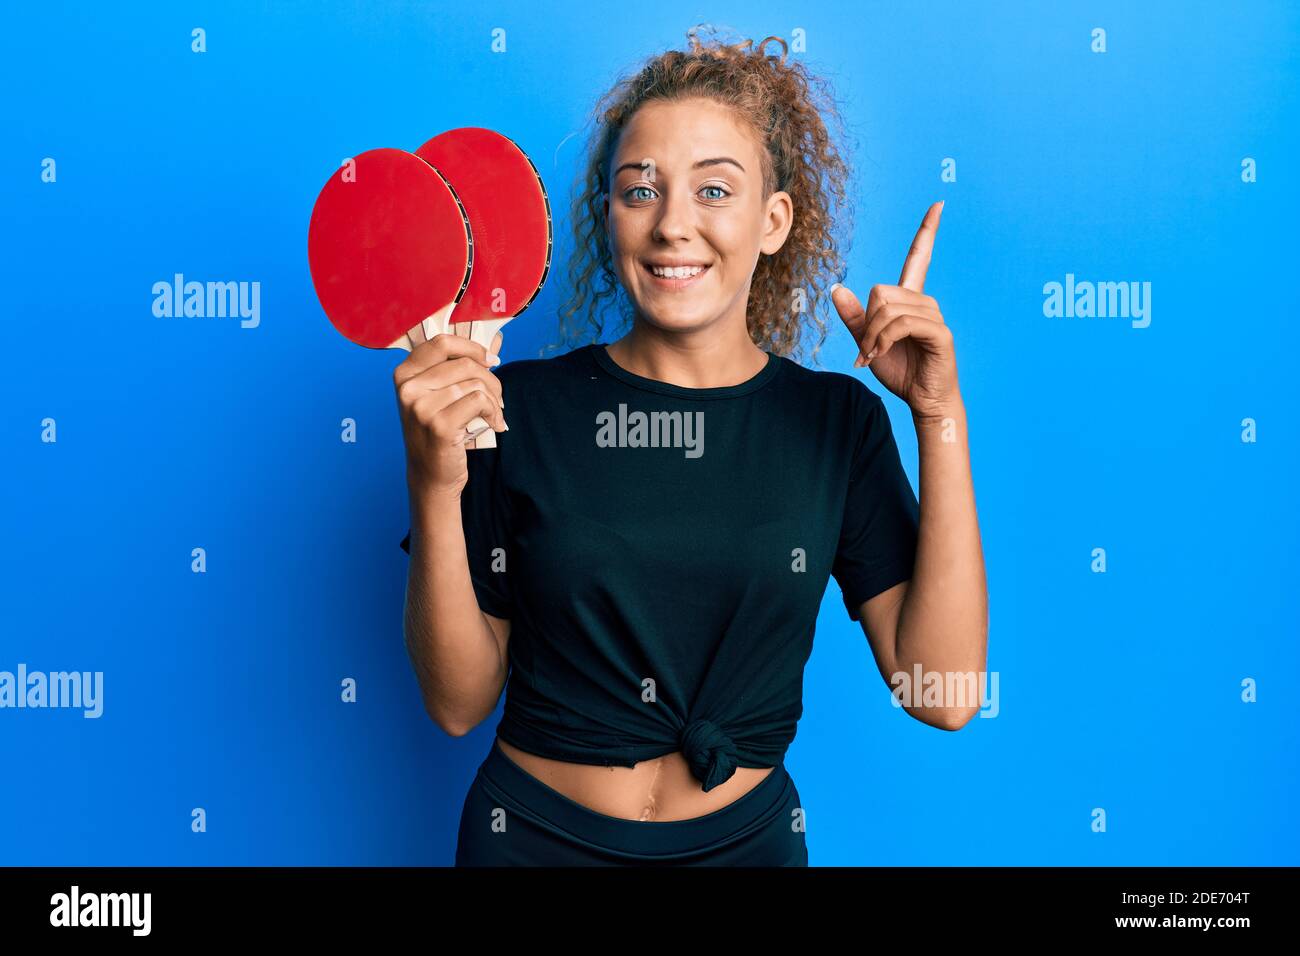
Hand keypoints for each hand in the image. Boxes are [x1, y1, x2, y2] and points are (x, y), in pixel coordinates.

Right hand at [393, 329, 506, 498]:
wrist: (430, 475)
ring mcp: (421, 407)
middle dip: (491, 378)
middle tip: (496, 396)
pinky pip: (479, 402)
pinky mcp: (439, 426)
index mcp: (404, 374)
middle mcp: (408, 388)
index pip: (442, 343)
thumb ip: (462, 366)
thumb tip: (495, 338)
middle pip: (465, 364)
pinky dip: (494, 412)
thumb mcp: (440, 395)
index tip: (490, 360)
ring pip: (475, 383)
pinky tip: (494, 424)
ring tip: (494, 413)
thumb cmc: (438, 431)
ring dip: (494, 399)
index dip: (472, 348)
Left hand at [831, 201, 960, 418]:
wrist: (921, 399)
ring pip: (887, 308)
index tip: (938, 204)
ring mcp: (934, 315)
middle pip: (880, 291)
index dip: (927, 230)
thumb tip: (837, 288)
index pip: (919, 256)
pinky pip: (901, 322)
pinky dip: (883, 339)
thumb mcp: (868, 341)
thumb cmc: (900, 370)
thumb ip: (854, 317)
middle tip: (867, 349)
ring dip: (872, 336)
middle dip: (866, 323)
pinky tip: (881, 354)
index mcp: (910, 299)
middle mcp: (924, 301)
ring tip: (874, 354)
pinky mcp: (939, 332)